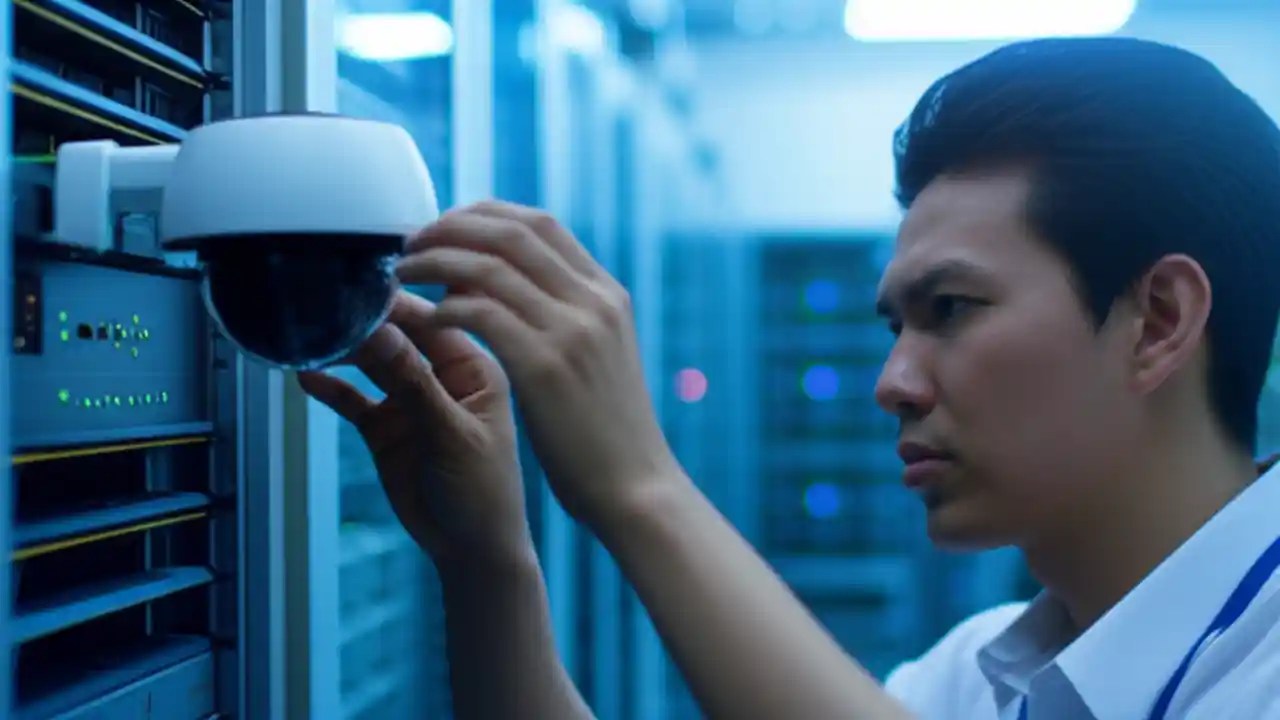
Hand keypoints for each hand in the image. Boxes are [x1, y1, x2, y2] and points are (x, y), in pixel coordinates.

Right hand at [297, 291, 532, 567]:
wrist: (472, 550)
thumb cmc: (485, 494)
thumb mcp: (453, 436)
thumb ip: (416, 385)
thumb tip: (381, 332)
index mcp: (475, 369)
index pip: (433, 323)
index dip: (397, 305)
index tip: (359, 288)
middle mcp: (443, 377)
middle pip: (396, 337)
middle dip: (363, 323)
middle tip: (323, 307)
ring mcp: (411, 400)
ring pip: (371, 363)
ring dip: (343, 351)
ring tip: (309, 338)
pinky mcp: (386, 427)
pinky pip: (352, 398)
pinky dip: (331, 387)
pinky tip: (306, 375)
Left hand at [395, 201, 683, 523]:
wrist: (636, 487)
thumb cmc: (609, 433)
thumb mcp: (602, 358)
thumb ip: (571, 317)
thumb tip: (518, 287)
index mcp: (607, 294)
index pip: (540, 224)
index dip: (484, 214)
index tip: (447, 226)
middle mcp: (593, 302)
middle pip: (510, 232)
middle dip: (451, 227)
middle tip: (411, 242)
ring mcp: (572, 331)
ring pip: (487, 266)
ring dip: (434, 261)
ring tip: (402, 273)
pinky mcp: (545, 366)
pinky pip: (480, 313)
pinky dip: (446, 306)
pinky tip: (428, 319)